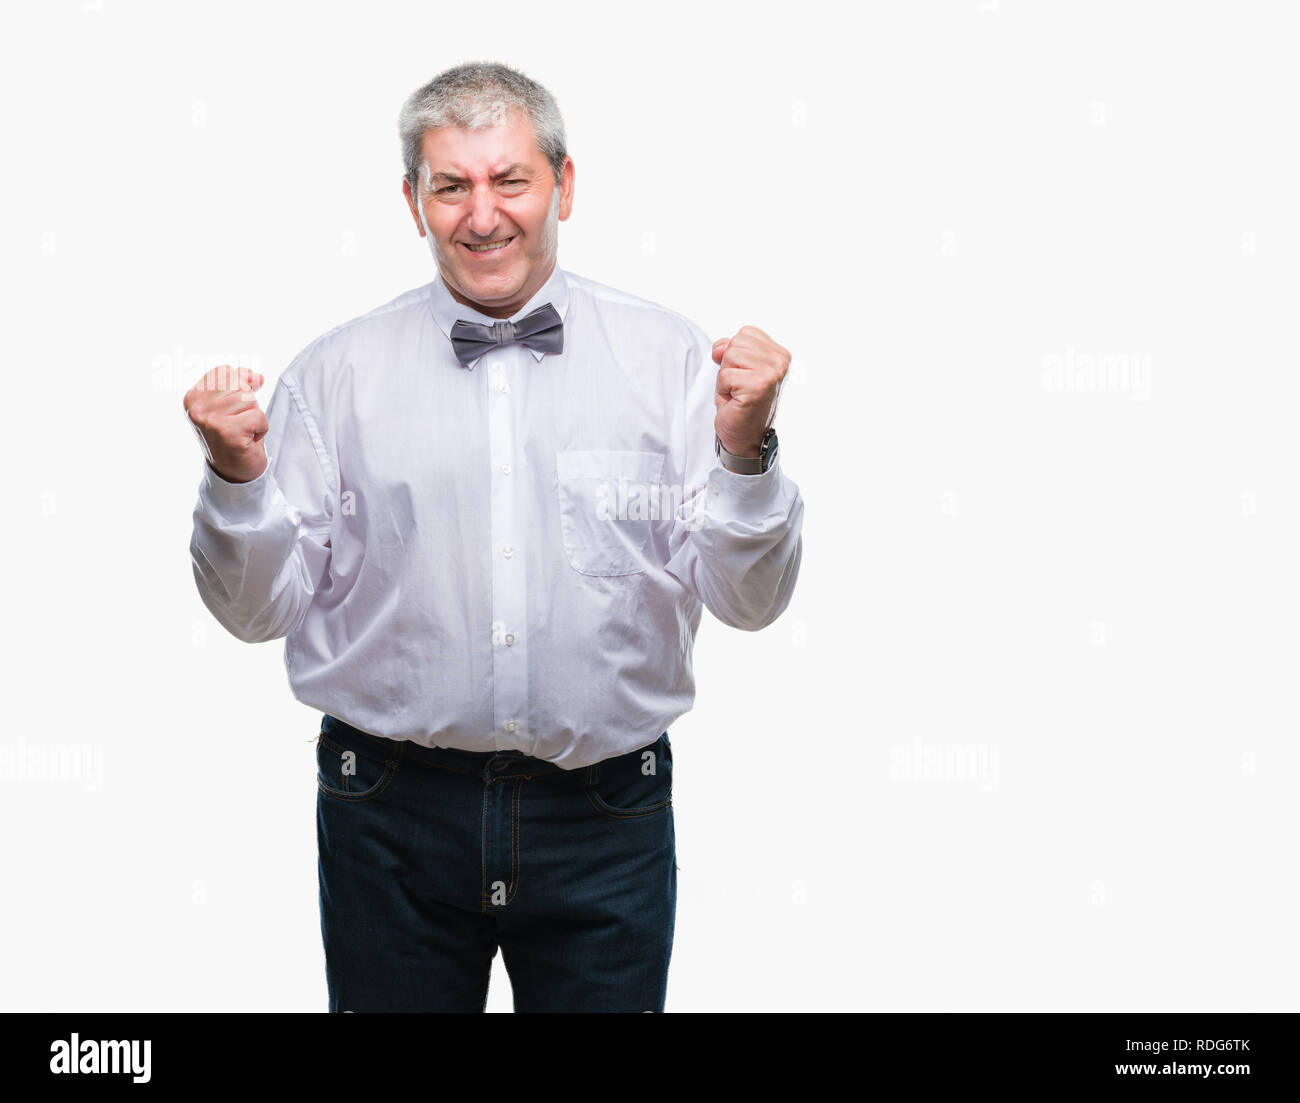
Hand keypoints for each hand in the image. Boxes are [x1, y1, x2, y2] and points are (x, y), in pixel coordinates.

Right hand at [183, 365, 268, 483]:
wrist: (234, 472)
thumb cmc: (233, 436)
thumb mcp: (230, 405)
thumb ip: (239, 383)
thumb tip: (257, 377)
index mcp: (192, 398)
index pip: (225, 371)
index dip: (241, 383)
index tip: (237, 406)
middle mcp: (197, 408)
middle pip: (240, 384)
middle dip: (248, 404)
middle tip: (240, 423)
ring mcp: (211, 420)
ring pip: (250, 400)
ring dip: (254, 417)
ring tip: (244, 431)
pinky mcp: (228, 431)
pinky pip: (259, 416)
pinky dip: (261, 429)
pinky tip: (249, 440)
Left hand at [712, 325, 788, 456]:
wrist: (745, 436)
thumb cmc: (741, 402)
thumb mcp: (735, 368)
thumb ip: (730, 349)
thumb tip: (720, 348)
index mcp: (779, 354)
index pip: (745, 333)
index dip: (734, 354)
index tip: (743, 375)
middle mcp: (780, 362)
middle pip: (736, 342)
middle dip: (729, 365)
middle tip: (738, 386)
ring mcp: (770, 374)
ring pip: (729, 356)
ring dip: (726, 377)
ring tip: (737, 392)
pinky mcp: (757, 387)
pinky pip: (725, 375)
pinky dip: (723, 390)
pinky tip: (735, 400)